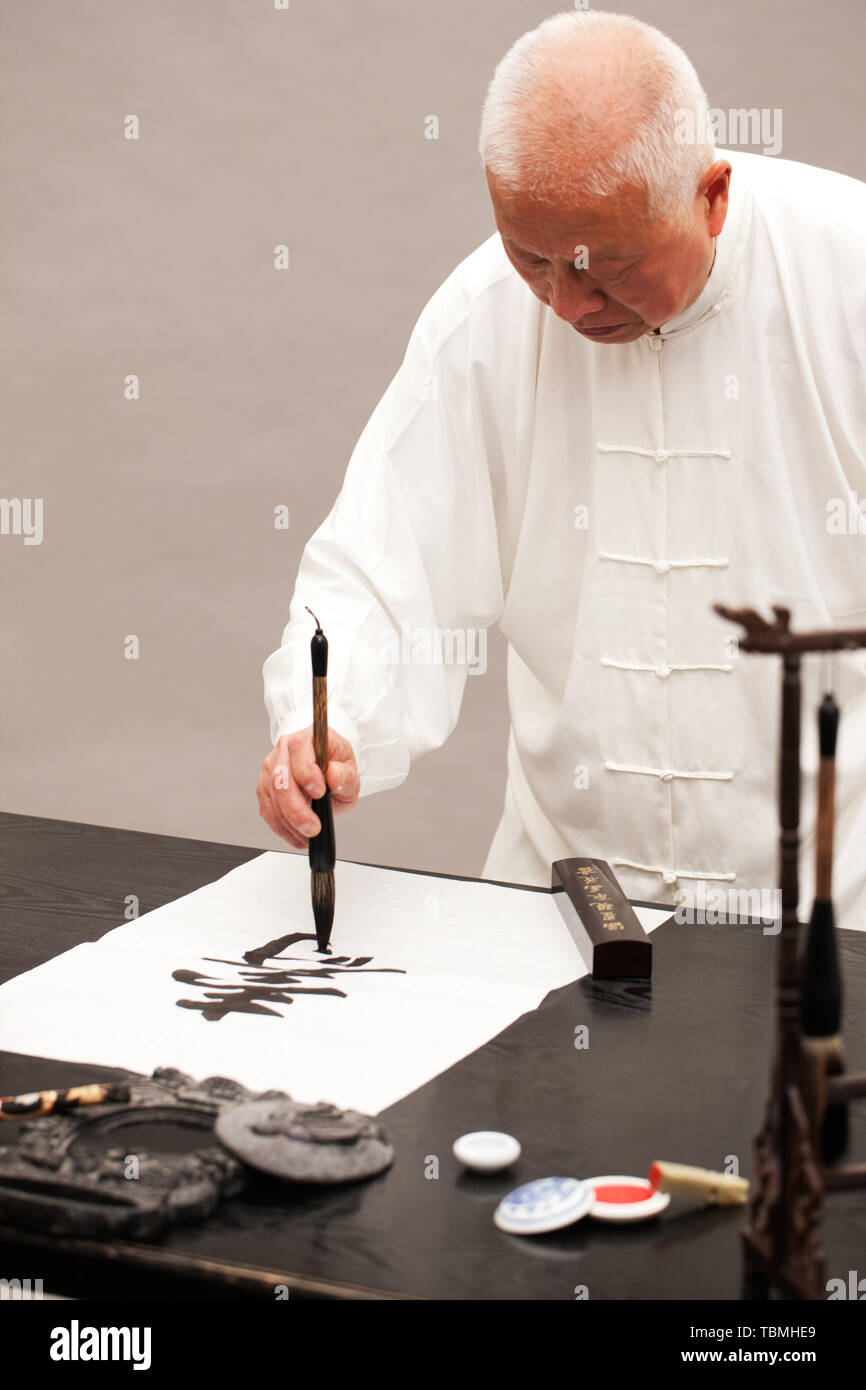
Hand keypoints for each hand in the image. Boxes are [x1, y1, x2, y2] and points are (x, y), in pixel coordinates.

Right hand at [257, 727, 359, 848]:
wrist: (326, 769)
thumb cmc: (336, 766)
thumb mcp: (351, 771)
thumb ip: (347, 775)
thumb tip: (335, 775)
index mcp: (306, 738)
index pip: (298, 750)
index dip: (307, 774)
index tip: (320, 793)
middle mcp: (284, 750)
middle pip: (280, 779)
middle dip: (295, 809)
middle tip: (313, 827)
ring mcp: (271, 769)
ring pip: (272, 797)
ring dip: (289, 822)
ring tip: (308, 835)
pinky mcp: (265, 787)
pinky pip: (267, 810)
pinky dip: (281, 827)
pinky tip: (296, 835)